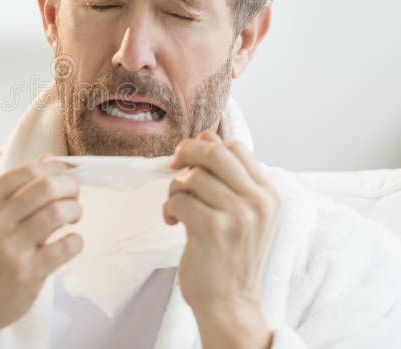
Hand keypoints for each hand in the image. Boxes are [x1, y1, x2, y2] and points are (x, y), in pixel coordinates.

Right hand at [0, 157, 82, 348]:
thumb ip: (14, 189)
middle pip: (46, 187)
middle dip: (70, 187)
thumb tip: (48, 160)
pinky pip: (65, 247)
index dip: (54, 169)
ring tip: (74, 217)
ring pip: (58, 213)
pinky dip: (76, 241)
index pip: (27, 172)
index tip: (65, 176)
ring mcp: (9, 249)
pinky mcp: (26, 274)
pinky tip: (70, 243)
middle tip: (74, 196)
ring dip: (75, 211)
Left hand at [162, 131, 278, 348]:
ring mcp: (237, 215)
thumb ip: (225, 174)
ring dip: (175, 190)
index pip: (236, 148)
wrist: (230, 301)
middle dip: (185, 154)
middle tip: (174, 168)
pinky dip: (168, 209)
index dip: (206, 146)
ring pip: (192, 177)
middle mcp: (257, 202)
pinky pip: (178, 200)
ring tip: (178, 208)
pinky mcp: (212, 229)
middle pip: (213, 154)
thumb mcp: (239, 211)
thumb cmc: (229, 254)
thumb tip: (205, 135)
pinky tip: (174, 222)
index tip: (190, 159)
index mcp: (268, 193)